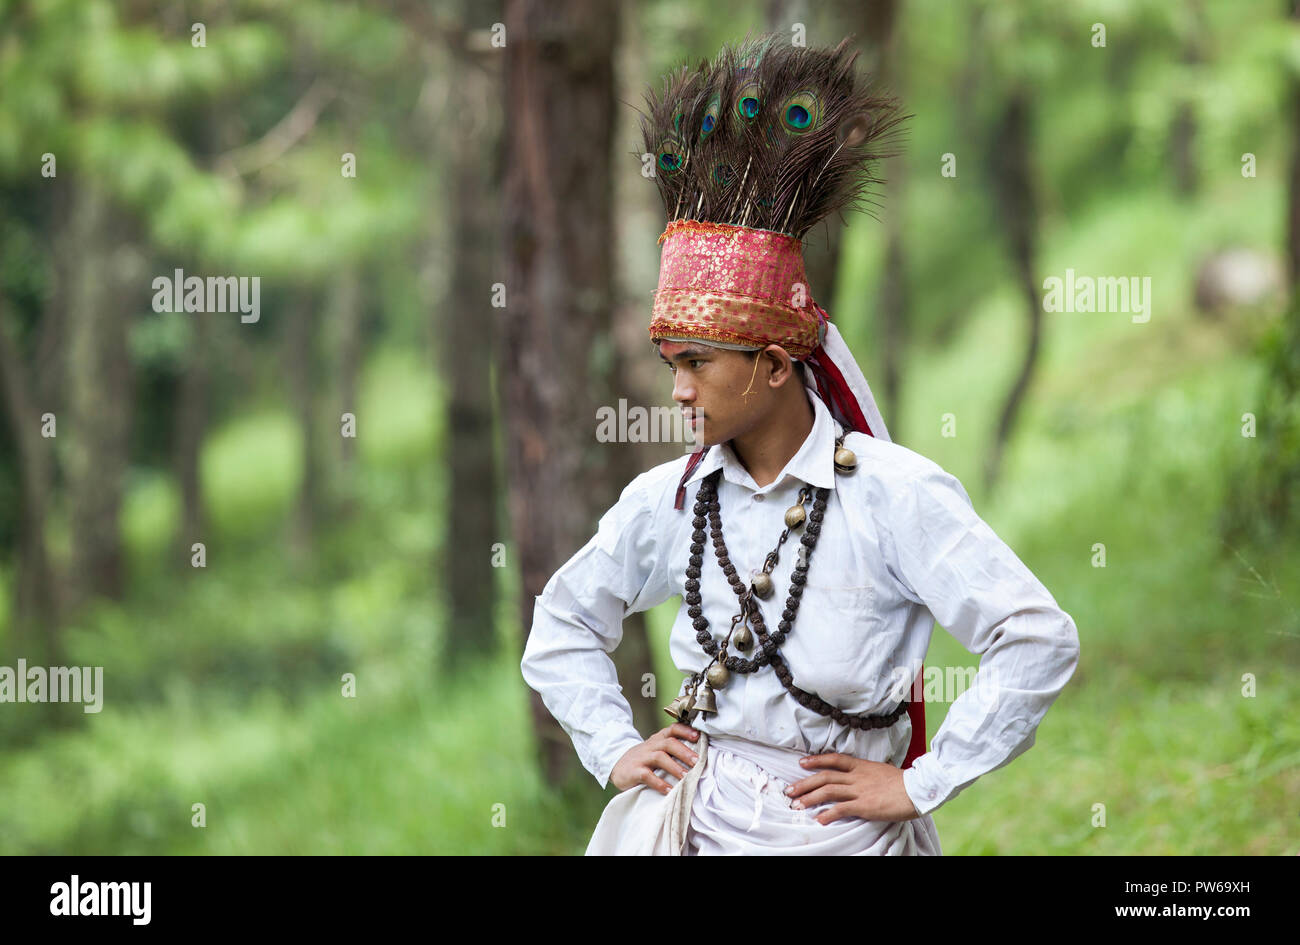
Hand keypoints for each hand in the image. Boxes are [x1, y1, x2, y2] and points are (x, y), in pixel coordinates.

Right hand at [610, 723, 701, 794]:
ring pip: (659, 757)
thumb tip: (699, 758)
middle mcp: (651, 746)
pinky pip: (647, 775)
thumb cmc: (644, 759)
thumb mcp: (656, 750)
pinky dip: (659, 783)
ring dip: (674, 767)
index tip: (698, 736)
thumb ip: (672, 751)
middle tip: (698, 762)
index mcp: (658, 739)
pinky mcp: (634, 771)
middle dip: (684, 751)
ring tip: (686, 777)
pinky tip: (668, 790)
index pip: (672, 729)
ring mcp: (642, 758)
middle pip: (668, 743)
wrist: (617, 765)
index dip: (685, 731)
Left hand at [785, 752, 920, 823]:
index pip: (834, 759)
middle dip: (805, 783)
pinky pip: (842, 808)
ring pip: (828, 791)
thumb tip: (857, 777)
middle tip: (789, 791)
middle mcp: (857, 776)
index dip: (816, 760)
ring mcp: (860, 790)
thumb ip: (866, 773)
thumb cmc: (902, 782)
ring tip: (797, 805)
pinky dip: (829, 814)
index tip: (801, 763)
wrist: (918, 789)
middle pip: (825, 777)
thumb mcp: (881, 771)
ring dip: (810, 798)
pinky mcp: (865, 805)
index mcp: (861, 766)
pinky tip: (819, 819)